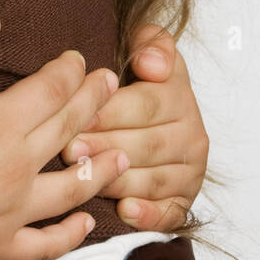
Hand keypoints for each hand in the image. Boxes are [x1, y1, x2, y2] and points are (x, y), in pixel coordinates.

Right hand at [0, 6, 127, 259]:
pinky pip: (47, 244)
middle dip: (93, 103)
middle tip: (111, 84)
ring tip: (123, 154)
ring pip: (72, 189)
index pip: (50, 91)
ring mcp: (12, 213)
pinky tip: (85, 223)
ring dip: (102, 168)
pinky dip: (72, 234)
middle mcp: (17, 170)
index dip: (68, 70)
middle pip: (68, 130)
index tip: (77, 57)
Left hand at [61, 23, 207, 231]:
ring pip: (151, 179)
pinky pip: (169, 212)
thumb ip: (152, 44)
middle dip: (104, 146)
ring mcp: (189, 172)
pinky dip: (149, 214)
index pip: (146, 105)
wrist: (155, 115)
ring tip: (82, 176)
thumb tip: (152, 63)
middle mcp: (191, 136)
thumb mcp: (147, 50)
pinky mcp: (182, 200)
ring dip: (115, 180)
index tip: (79, 116)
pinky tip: (124, 211)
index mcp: (179, 98)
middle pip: (145, 144)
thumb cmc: (137, 82)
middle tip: (69, 149)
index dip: (110, 111)